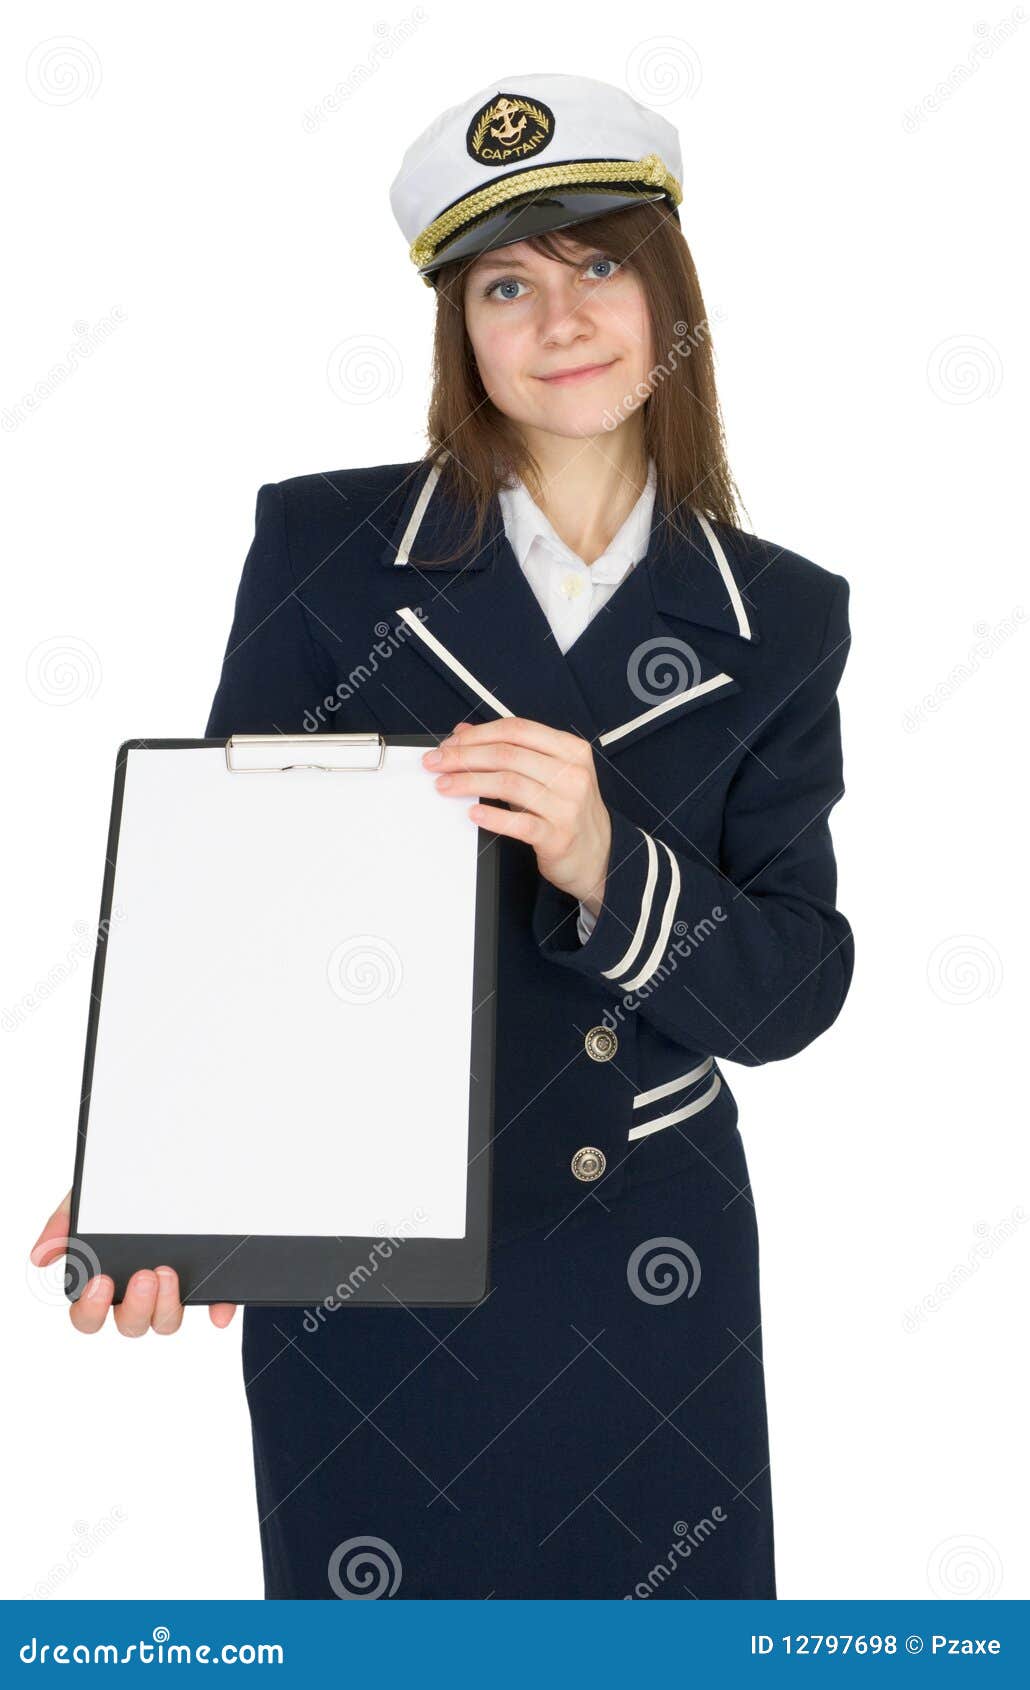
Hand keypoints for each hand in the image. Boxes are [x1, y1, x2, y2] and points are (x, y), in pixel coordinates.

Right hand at [30, 1190, 237, 1335]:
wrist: (179, 1164)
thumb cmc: (128, 1192)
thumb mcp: (95, 1198)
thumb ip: (65, 1222)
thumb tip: (41, 1256)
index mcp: (107, 1280)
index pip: (90, 1315)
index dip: (91, 1310)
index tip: (101, 1282)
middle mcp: (139, 1294)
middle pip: (131, 1324)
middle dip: (137, 1306)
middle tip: (145, 1274)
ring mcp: (173, 1292)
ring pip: (166, 1323)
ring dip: (166, 1306)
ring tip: (168, 1271)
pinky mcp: (208, 1284)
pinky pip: (215, 1307)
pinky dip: (218, 1311)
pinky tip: (218, 1312)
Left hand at [422, 718, 611, 914]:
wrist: (599, 856)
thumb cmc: (568, 811)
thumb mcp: (546, 773)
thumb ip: (509, 751)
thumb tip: (464, 733)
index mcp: (570, 750)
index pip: (516, 730)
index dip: (476, 734)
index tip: (449, 744)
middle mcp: (572, 774)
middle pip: (507, 755)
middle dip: (464, 757)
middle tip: (436, 763)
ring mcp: (568, 806)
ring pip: (509, 784)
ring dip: (469, 783)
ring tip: (444, 785)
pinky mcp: (559, 836)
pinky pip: (520, 823)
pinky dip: (492, 817)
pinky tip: (473, 814)